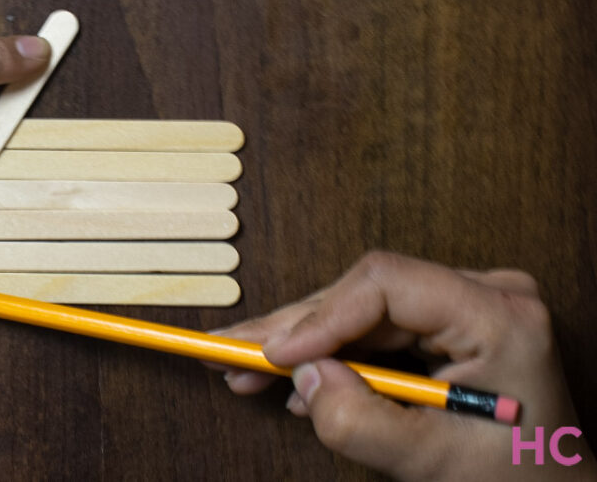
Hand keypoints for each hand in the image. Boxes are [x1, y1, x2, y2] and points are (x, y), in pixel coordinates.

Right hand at [217, 252, 593, 480]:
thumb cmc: (519, 481)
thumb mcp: (432, 463)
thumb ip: (360, 422)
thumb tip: (300, 377)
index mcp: (499, 316)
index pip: (384, 284)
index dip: (318, 316)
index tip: (272, 356)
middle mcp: (484, 295)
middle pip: (363, 295)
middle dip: (294, 332)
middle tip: (228, 354)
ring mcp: (467, 305)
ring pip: (360, 311)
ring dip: (303, 345)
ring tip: (245, 371)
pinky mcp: (450, 323)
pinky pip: (376, 327)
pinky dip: (333, 355)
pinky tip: (294, 383)